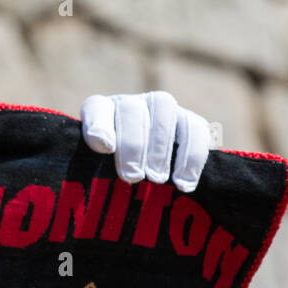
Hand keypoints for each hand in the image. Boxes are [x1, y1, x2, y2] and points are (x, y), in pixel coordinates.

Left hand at [80, 91, 210, 192]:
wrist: (144, 181)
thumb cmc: (111, 179)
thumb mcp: (96, 174)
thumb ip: (90, 166)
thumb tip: (103, 147)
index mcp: (101, 113)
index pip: (95, 108)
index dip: (99, 125)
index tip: (104, 148)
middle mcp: (131, 104)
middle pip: (132, 109)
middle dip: (133, 144)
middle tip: (132, 176)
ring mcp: (162, 109)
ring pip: (164, 107)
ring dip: (161, 146)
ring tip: (157, 179)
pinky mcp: (190, 121)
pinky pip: (197, 127)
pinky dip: (192, 156)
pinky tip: (184, 183)